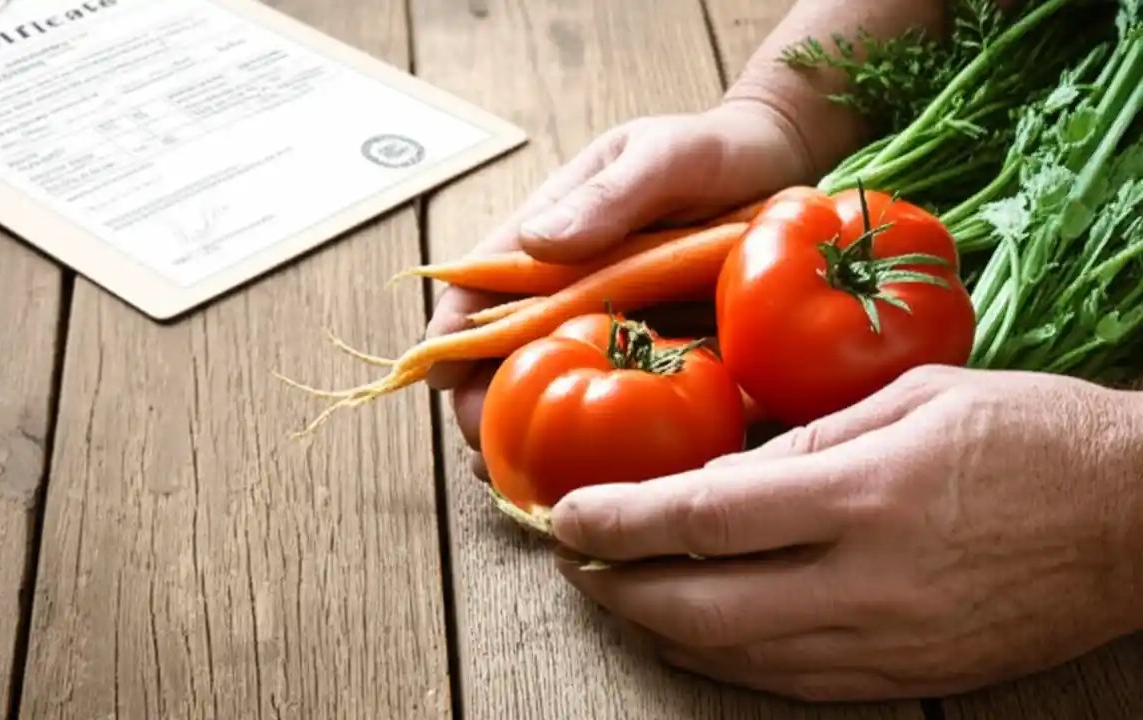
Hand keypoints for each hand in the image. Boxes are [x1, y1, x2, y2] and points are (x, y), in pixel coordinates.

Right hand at [426, 101, 813, 478]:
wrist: (784, 169)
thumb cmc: (715, 151)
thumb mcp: (663, 158)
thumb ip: (609, 195)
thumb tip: (536, 244)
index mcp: (552, 235)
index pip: (479, 285)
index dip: (451, 331)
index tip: (440, 375)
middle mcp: (569, 287)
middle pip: (503, 352)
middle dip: (480, 402)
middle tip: (481, 450)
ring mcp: (607, 324)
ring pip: (549, 387)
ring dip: (524, 435)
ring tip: (516, 482)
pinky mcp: (653, 354)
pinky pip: (616, 399)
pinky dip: (596, 441)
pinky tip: (588, 480)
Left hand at [549, 365, 1142, 701]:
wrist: (1136, 520)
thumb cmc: (1029, 434)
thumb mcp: (910, 400)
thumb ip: (803, 444)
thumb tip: (714, 479)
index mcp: (862, 494)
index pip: (702, 518)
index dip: (618, 520)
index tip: (566, 514)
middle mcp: (864, 581)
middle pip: (700, 607)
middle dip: (618, 589)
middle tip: (574, 562)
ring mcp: (885, 642)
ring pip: (736, 658)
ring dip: (659, 633)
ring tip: (617, 598)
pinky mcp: (908, 676)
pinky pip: (792, 684)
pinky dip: (724, 665)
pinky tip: (691, 643)